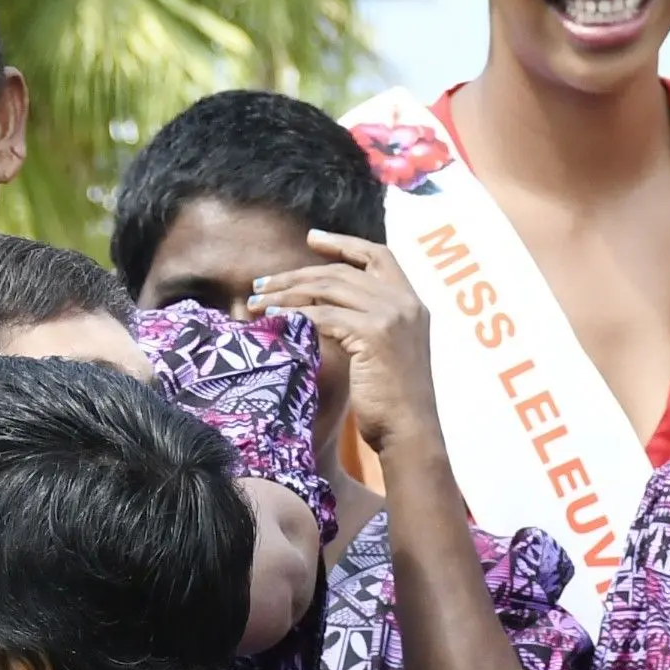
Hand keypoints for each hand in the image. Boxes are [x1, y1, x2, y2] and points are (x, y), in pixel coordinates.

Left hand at [246, 232, 436, 454]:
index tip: (313, 238)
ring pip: (329, 288)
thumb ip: (364, 325)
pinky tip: (273, 317)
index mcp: (412, 302)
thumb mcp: (383, 352)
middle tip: (263, 283)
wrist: (410, 431)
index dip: (344, 243)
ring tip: (257, 301)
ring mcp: (392, 315)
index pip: (379, 256)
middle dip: (298, 273)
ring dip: (287, 292)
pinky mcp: (374, 333)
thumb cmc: (392, 402)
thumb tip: (321, 310)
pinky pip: (323, 314)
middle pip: (343, 271)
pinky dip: (294, 312)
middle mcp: (406, 302)